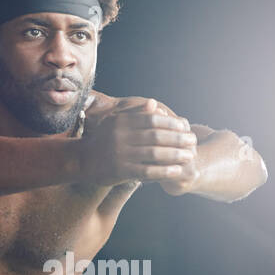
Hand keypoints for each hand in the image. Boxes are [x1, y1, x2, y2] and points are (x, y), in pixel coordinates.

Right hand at [79, 98, 197, 184]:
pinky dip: (163, 171)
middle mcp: (120, 137)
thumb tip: (154, 104)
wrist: (81, 160)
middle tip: (193, 141)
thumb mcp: (115, 122)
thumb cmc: (103, 139)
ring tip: (189, 156)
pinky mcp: (121, 171)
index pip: (152, 120)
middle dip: (177, 139)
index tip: (185, 126)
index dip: (172, 123)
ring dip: (175, 155)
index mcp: (121, 122)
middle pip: (156, 136)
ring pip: (154, 154)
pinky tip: (176, 171)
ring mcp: (120, 154)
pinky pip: (147, 171)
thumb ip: (135, 113)